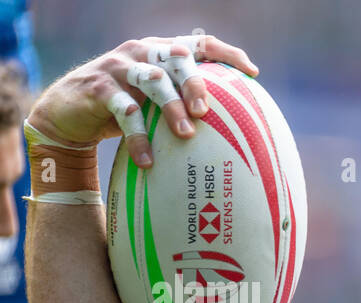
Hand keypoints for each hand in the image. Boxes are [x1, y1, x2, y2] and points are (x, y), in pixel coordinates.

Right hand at [26, 35, 257, 166]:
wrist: (67, 115)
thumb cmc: (123, 108)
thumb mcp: (152, 100)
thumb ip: (182, 101)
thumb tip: (233, 130)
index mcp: (160, 52)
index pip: (198, 42)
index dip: (226, 52)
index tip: (252, 72)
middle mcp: (141, 53)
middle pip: (176, 57)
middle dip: (196, 83)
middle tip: (207, 111)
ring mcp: (119, 68)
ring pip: (153, 81)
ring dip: (171, 108)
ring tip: (186, 134)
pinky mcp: (99, 88)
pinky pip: (124, 112)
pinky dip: (138, 137)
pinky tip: (148, 160)